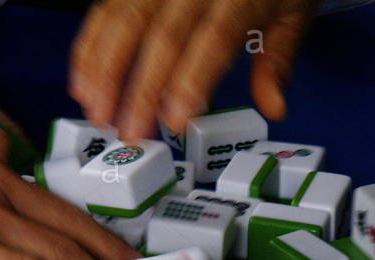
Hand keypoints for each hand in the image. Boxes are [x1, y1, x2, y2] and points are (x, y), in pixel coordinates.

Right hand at [71, 0, 318, 139]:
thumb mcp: (291, 16)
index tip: (173, 120)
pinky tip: (83, 82)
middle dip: (140, 88)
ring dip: (104, 69)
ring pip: (124, 18)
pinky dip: (90, 45)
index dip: (190, 80)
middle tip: (128, 132)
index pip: (213, 39)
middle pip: (162, 34)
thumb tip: (274, 107)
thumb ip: (278, 61)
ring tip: (96, 112)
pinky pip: (106, 8)